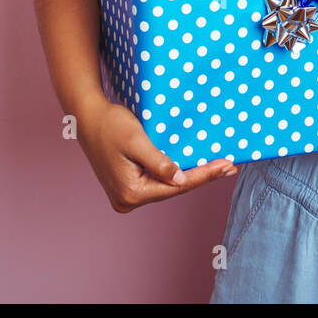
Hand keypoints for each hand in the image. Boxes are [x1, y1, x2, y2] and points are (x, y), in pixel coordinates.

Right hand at [76, 96, 237, 211]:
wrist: (87, 117)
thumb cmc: (110, 124)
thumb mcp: (136, 140)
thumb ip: (158, 162)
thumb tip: (179, 180)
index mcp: (130, 193)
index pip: (177, 186)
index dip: (204, 176)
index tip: (227, 166)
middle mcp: (127, 200)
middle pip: (173, 189)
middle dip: (202, 177)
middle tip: (230, 167)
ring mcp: (126, 196)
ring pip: (166, 186)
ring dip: (191, 176)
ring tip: (218, 168)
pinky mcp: (128, 186)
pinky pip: (158, 181)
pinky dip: (176, 174)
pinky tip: (194, 168)